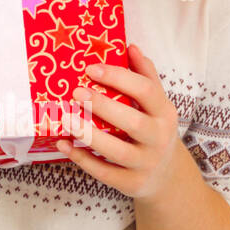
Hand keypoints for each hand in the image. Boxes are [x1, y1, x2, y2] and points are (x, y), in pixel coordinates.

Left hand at [54, 43, 180, 199]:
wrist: (166, 176)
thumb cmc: (154, 130)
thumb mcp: (157, 104)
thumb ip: (145, 76)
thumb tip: (130, 47)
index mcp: (164, 113)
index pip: (145, 91)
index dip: (119, 78)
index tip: (91, 69)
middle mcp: (158, 138)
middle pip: (133, 122)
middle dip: (103, 106)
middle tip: (76, 92)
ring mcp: (145, 163)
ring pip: (117, 151)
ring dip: (89, 135)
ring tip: (66, 118)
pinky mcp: (131, 183)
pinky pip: (104, 172)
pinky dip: (82, 159)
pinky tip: (64, 144)